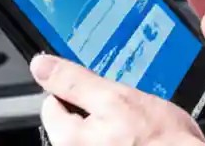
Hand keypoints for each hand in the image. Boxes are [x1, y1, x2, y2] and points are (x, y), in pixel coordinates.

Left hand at [31, 54, 204, 145]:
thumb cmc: (163, 142)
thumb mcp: (116, 98)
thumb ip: (74, 82)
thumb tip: (41, 65)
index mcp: (67, 140)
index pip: (52, 103)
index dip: (77, 91)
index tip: (98, 91)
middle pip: (72, 122)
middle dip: (96, 110)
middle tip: (125, 111)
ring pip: (94, 132)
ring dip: (112, 125)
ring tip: (138, 128)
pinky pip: (110, 142)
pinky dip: (121, 140)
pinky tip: (140, 141)